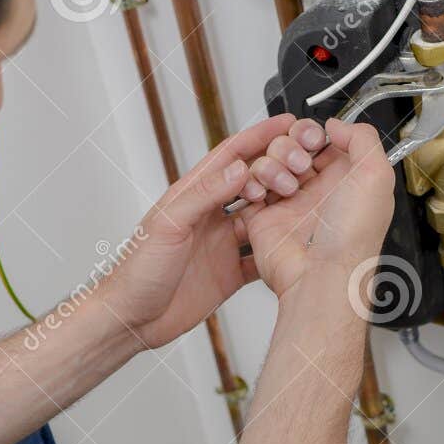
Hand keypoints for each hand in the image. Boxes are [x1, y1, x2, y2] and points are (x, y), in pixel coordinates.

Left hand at [100, 114, 323, 348]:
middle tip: (307, 164)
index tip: (287, 124)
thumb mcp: (168, 225)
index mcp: (193, 197)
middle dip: (281, 170)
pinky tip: (298, 244)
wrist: (132, 318)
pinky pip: (262, 256)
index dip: (260, 138)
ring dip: (285, 208)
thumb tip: (238, 170)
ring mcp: (222, 244)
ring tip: (312, 197)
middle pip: (254, 184)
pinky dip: (280, 250)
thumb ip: (203, 196)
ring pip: (264, 218)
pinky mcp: (229, 272)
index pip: (232, 157)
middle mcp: (210, 217)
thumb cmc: (137, 271)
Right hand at [242, 118, 395, 299]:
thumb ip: (363, 138)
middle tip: (300, 163)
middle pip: (290, 146)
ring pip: (267, 161)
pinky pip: (248, 185)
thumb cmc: (352, 237)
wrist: (321, 276)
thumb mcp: (377, 176)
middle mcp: (317, 190)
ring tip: (287, 187)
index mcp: (345, 179)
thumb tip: (338, 125)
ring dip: (273, 165)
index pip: (322, 141)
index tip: (313, 139)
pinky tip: (264, 193)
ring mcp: (288, 203)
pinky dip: (251, 181)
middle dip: (290, 146)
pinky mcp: (262, 217)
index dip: (313, 133)